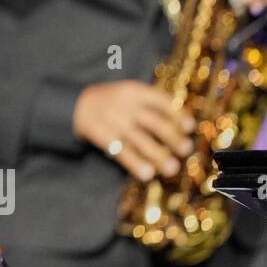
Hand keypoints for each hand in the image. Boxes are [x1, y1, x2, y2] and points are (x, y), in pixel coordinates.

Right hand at [73, 80, 194, 181]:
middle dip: (172, 137)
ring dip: (158, 155)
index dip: (178, 114)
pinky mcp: (103, 136)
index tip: (189, 127)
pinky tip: (147, 174)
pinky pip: (121, 152)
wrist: (76, 104)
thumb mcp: (130, 92)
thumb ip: (152, 104)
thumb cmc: (112, 101)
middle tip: (185, 149)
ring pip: (140, 140)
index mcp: (135, 91)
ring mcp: (114, 122)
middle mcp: (126, 106)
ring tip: (171, 168)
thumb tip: (184, 126)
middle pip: (154, 123)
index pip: (162, 101)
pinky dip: (135, 164)